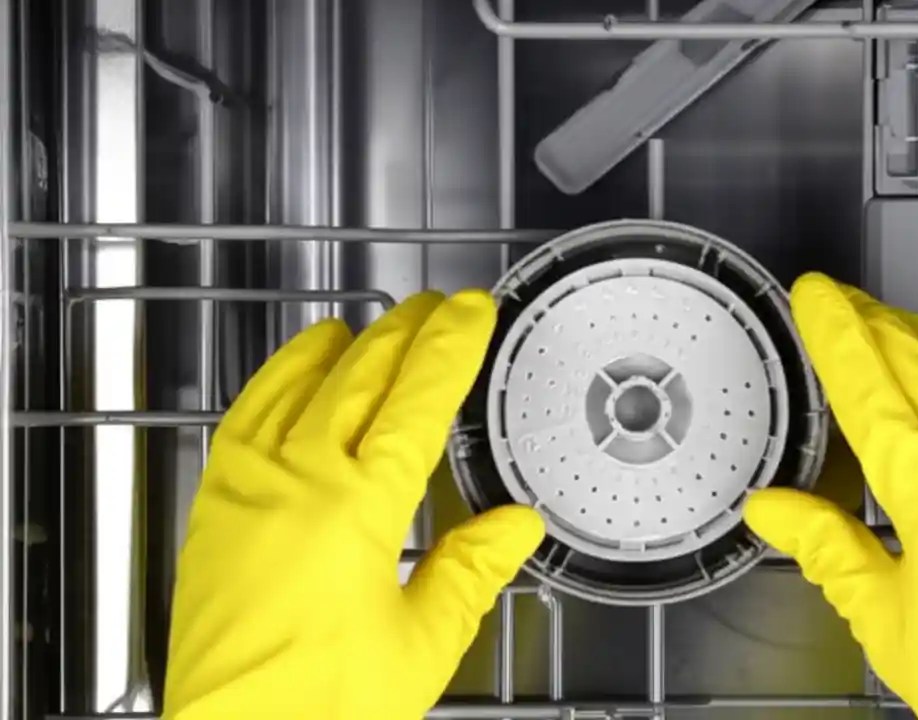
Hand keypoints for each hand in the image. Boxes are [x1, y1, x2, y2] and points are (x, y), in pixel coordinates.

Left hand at [164, 291, 544, 718]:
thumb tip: (516, 525)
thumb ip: (472, 569)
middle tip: (438, 309)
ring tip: (371, 326)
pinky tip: (293, 373)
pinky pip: (246, 415)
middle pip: (362, 374)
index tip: (472, 311)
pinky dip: (276, 379)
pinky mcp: (215, 508)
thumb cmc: (322, 707)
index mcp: (360, 505)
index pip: (418, 397)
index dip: (452, 345)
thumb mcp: (424, 642)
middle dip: (407, 331)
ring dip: (346, 346)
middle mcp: (299, 478)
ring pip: (301, 384)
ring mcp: (249, 486)